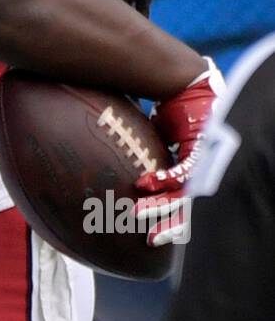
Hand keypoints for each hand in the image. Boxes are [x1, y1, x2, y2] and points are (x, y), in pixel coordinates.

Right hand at [134, 58, 224, 245]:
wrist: (187, 81)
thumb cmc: (174, 106)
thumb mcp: (159, 135)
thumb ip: (148, 152)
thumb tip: (120, 161)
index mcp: (192, 168)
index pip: (183, 200)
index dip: (170, 217)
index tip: (152, 231)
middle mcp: (200, 168)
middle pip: (188, 205)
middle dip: (169, 224)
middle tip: (151, 239)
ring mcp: (201, 160)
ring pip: (184, 194)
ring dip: (161, 207)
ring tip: (139, 215)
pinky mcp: (198, 148)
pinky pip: (179, 171)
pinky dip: (162, 180)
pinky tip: (145, 185)